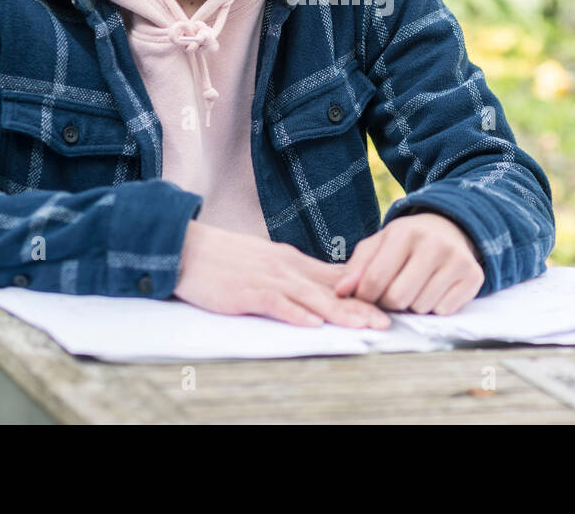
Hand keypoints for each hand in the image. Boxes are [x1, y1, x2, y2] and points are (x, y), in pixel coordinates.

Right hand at [173, 220, 392, 328]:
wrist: (186, 247)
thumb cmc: (225, 259)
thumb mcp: (268, 261)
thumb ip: (295, 276)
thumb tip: (326, 291)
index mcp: (292, 261)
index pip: (335, 278)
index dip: (363, 293)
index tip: (388, 307)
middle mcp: (285, 267)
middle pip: (329, 289)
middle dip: (360, 307)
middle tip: (386, 323)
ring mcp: (266, 278)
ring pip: (309, 297)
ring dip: (338, 313)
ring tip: (362, 327)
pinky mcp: (245, 292)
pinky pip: (275, 303)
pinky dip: (295, 313)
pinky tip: (312, 324)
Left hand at [333, 212, 484, 314]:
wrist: (450, 229)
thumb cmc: (407, 242)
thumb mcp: (379, 244)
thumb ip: (356, 267)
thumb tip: (341, 292)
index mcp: (405, 233)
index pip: (375, 279)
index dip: (365, 295)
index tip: (367, 295)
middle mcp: (434, 244)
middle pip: (398, 298)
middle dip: (389, 303)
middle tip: (391, 293)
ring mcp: (457, 261)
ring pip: (421, 307)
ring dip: (412, 305)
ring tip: (414, 288)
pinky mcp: (473, 277)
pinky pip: (444, 311)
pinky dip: (434, 308)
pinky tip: (433, 290)